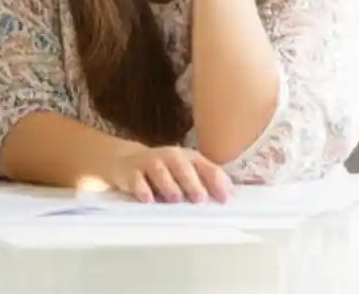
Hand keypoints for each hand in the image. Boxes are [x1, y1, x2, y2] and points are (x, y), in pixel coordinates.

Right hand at [109, 145, 232, 203]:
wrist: (125, 160)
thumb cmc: (164, 172)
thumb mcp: (186, 174)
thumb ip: (207, 183)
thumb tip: (233, 197)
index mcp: (189, 158)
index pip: (206, 167)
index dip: (216, 183)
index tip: (224, 200)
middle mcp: (170, 157)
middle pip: (182, 166)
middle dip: (192, 182)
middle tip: (199, 199)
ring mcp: (149, 163)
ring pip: (159, 170)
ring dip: (168, 185)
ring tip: (175, 199)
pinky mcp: (130, 172)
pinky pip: (136, 179)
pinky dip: (142, 189)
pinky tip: (148, 199)